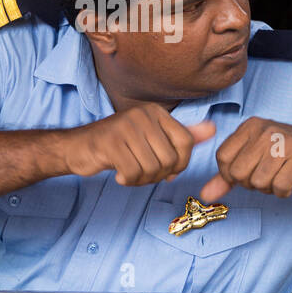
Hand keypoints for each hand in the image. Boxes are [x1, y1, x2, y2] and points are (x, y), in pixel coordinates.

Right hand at [62, 104, 215, 186]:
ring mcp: (126, 126)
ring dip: (142, 179)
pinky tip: (119, 175)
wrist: (78, 147)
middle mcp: (143, 114)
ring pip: (153, 168)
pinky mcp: (111, 142)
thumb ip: (182, 134)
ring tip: (130, 173)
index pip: (186, 143)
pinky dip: (128, 180)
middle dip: (159, 175)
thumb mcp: (152, 136)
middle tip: (142, 173)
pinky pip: (133, 172)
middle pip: (170, 159)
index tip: (166, 170)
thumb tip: (213, 129)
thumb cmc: (117, 144)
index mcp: (156, 112)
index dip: (180, 164)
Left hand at [200, 118, 291, 200]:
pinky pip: (281, 186)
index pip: (223, 157)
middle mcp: (265, 130)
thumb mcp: (253, 158)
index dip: (230, 175)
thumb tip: (205, 194)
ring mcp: (284, 142)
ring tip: (279, 178)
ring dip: (269, 188)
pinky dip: (284, 191)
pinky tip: (290, 182)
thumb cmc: (285, 153)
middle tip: (266, 177)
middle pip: (239, 172)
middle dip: (251, 184)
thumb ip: (227, 176)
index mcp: (250, 126)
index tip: (245, 175)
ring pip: (259, 181)